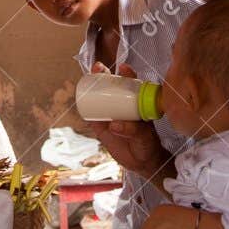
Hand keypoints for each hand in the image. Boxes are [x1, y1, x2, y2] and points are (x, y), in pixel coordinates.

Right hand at [87, 62, 169, 177]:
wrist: (141, 162)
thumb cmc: (147, 144)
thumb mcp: (143, 136)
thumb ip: (133, 130)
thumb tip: (114, 124)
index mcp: (136, 103)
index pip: (131, 84)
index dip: (127, 73)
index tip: (123, 67)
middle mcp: (122, 105)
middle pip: (112, 86)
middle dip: (104, 74)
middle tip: (99, 68)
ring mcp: (110, 114)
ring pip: (99, 97)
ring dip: (93, 85)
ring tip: (89, 76)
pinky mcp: (100, 126)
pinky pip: (91, 114)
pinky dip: (85, 105)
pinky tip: (81, 96)